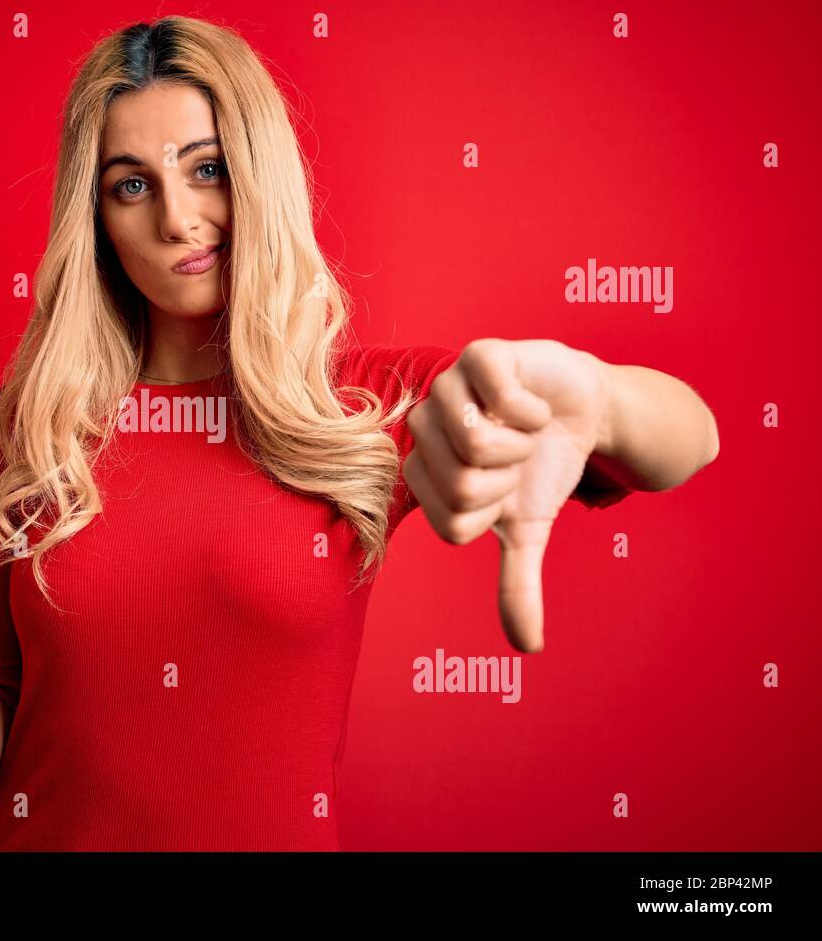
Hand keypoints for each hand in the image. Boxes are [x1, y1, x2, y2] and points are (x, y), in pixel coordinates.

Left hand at [402, 338, 610, 652]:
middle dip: (509, 480)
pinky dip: (531, 411)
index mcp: (422, 473)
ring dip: (519, 446)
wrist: (579, 410)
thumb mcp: (527, 527)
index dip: (494, 514)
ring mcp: (447, 387)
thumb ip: (516, 584)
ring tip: (524, 432)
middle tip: (517, 459)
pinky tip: (532, 406)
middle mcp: (423, 428)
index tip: (505, 493)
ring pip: (473, 443)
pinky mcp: (480, 354)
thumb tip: (527, 647)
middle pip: (461, 486)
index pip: (451, 524)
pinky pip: (497, 394)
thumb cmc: (539, 467)